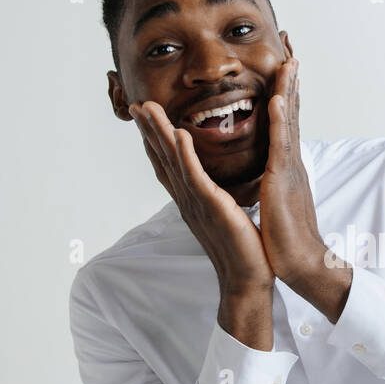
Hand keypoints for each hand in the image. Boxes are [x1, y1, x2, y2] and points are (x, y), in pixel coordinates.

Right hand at [130, 99, 275, 295]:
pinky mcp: (213, 208)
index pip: (168, 165)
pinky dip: (186, 156)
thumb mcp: (223, 217)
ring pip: (173, 163)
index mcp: (192, 201)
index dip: (155, 141)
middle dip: (149, 131)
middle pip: (163, 159)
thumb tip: (212, 189)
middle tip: (136, 105)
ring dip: (160, 134)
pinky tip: (179, 135)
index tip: (145, 118)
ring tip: (148, 109)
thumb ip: (213, 199)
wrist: (248, 278)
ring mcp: (197, 204)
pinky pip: (196, 178)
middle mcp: (188, 201)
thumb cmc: (241, 249)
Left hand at [258, 57, 328, 284]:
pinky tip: (277, 99)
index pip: (286, 117)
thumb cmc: (286, 236)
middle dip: (291, 76)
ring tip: (289, 60)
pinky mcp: (283, 181)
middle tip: (290, 43)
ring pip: (289, 120)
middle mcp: (292, 160)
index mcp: (287, 163)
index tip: (283, 60)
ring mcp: (290, 168)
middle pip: (292, 108)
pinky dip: (280, 121)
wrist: (299, 262)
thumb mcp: (277, 198)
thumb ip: (275, 177)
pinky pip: (281, 146)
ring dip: (289, 88)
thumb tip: (271, 167)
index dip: (285, 88)